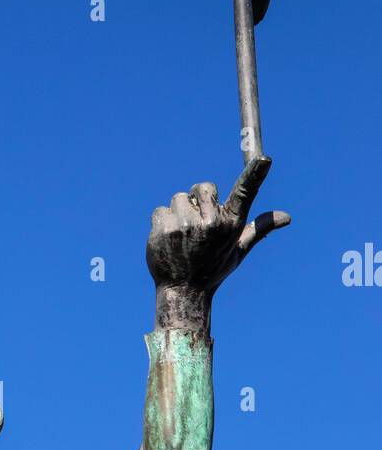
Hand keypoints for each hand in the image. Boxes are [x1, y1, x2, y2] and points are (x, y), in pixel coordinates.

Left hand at [146, 156, 289, 329]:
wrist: (182, 291)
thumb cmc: (213, 269)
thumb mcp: (239, 249)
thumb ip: (260, 228)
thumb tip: (288, 216)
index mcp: (231, 225)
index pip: (245, 193)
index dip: (255, 174)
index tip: (264, 159)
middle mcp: (210, 222)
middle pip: (203, 187)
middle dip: (199, 200)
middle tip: (198, 225)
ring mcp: (185, 224)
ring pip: (179, 197)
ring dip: (179, 212)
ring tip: (183, 236)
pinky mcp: (163, 228)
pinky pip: (161, 209)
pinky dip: (162, 221)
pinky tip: (168, 240)